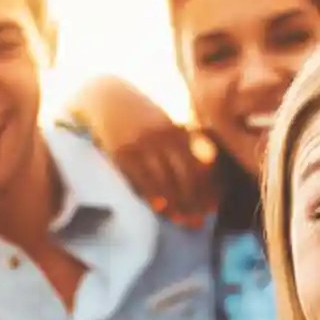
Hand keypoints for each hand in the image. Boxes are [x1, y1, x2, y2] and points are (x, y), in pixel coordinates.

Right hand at [66, 76, 215, 227]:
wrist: (106, 97)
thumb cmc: (139, 115)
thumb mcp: (164, 124)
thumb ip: (182, 144)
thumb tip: (205, 171)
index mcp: (178, 131)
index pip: (199, 165)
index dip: (207, 189)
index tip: (213, 208)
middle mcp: (163, 137)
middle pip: (185, 176)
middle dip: (194, 202)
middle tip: (198, 222)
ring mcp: (142, 145)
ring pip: (164, 181)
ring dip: (175, 204)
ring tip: (181, 220)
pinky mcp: (122, 152)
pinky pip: (141, 179)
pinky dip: (152, 195)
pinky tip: (159, 207)